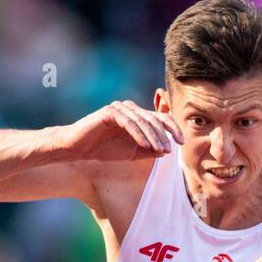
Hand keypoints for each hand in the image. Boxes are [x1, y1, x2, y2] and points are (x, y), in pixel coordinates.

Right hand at [58, 101, 183, 161]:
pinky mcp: (109, 112)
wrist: (80, 149)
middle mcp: (130, 108)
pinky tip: (145, 145)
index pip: (160, 118)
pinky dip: (139, 134)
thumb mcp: (134, 153)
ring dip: (153, 136)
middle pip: (154, 118)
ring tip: (160, 150)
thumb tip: (166, 151)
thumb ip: (150, 150)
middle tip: (169, 150)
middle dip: (164, 135)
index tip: (181, 142)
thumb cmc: (106, 149)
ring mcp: (119, 108)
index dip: (173, 128)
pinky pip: (129, 122)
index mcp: (138, 116)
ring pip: (143, 121)